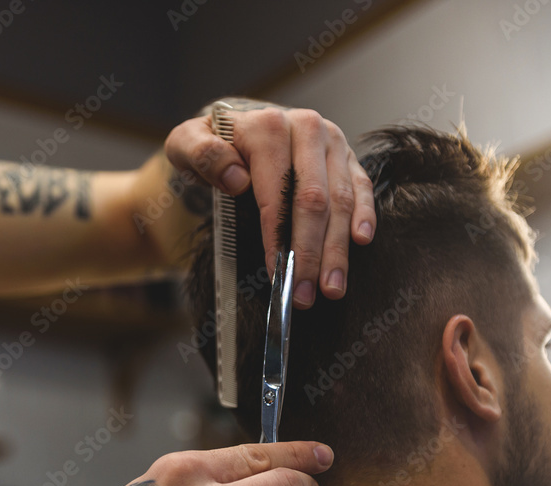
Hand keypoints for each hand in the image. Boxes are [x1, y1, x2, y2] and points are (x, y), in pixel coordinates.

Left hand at [164, 101, 375, 308]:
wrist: (234, 128)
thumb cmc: (210, 145)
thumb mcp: (186, 145)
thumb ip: (200, 154)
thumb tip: (235, 178)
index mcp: (267, 126)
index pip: (278, 192)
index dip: (278, 236)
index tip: (276, 273)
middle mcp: (306, 128)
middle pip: (315, 200)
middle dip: (310, 253)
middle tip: (303, 294)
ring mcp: (330, 141)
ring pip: (341, 200)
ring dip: (337, 249)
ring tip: (330, 288)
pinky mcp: (346, 154)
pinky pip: (361, 186)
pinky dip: (364, 216)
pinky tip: (360, 242)